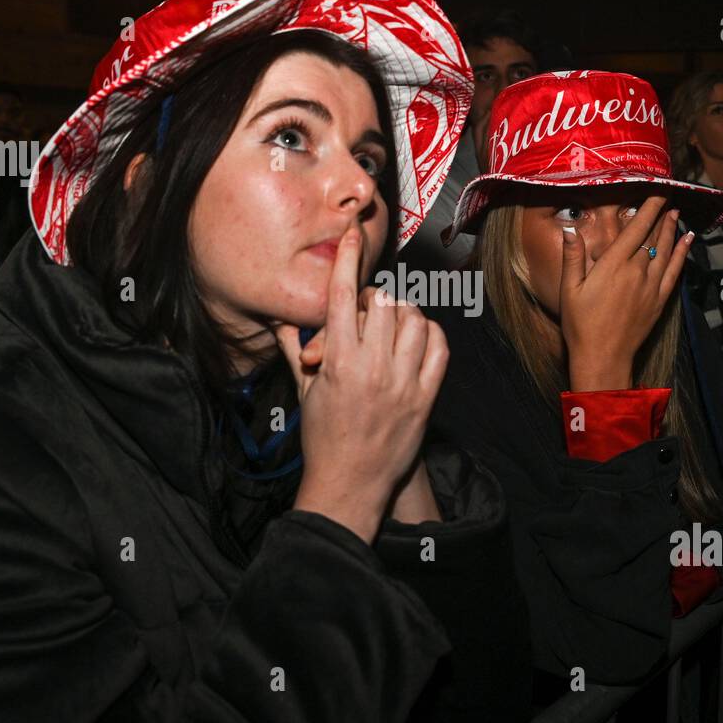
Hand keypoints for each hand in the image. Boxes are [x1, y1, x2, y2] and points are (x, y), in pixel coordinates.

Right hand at [274, 226, 448, 543]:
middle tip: (369, 309)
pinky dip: (431, 336)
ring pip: (415, 320)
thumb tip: (282, 317)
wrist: (350, 484)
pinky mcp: (426, 399)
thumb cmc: (322, 439)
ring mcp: (404, 383)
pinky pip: (439, 349)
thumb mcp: (303, 391)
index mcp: (337, 362)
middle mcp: (373, 368)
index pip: (344, 297)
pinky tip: (417, 340)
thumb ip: (294, 348)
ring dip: (404, 315)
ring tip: (392, 325)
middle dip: (376, 298)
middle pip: (385, 303)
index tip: (353, 237)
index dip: (349, 261)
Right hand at [561, 197, 692, 391]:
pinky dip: (682, 254)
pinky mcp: (659, 300)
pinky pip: (675, 271)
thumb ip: (572, 258)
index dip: (648, 207)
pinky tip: (687, 241)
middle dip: (660, 215)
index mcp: (613, 265)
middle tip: (667, 197)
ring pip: (665, 250)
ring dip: (671, 230)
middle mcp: (636, 271)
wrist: (603, 357)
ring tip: (675, 214)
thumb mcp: (569, 290)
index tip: (657, 191)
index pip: (635, 228)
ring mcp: (651, 286)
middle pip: (652, 236)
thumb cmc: (581, 325)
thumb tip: (570, 230)